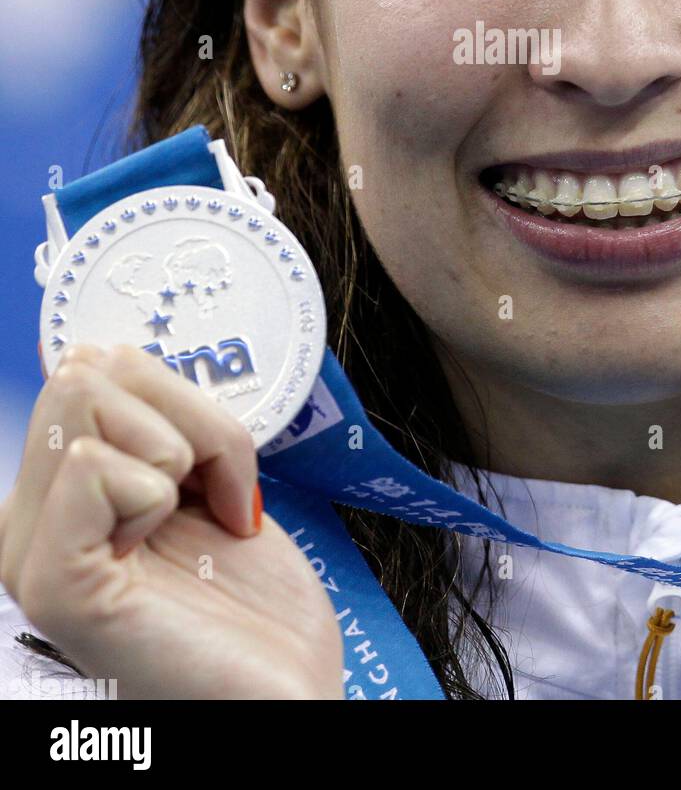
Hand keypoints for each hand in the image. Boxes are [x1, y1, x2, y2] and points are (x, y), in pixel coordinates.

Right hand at [0, 342, 343, 698]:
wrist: (286, 693)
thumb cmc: (254, 601)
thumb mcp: (205, 479)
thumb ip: (155, 422)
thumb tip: (111, 353)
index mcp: (60, 492)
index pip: (91, 363)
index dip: (181, 399)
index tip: (217, 474)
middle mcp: (28, 520)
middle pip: (87, 364)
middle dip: (189, 414)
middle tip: (217, 492)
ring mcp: (32, 552)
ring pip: (85, 392)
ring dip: (184, 448)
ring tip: (199, 520)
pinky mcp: (53, 584)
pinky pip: (92, 464)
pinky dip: (160, 489)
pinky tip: (171, 545)